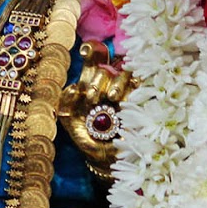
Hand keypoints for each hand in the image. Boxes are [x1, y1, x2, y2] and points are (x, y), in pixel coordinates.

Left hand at [57, 42, 134, 170]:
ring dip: (116, 83)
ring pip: (123, 73)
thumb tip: (73, 87)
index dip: (91, 49)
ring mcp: (126, 89)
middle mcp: (109, 82)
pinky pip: (140, 86)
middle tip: (92, 97)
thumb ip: (66, 104)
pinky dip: (134, 87)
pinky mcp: (140, 99)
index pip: (93, 56)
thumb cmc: (87, 136)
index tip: (85, 50)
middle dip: (97, 80)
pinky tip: (129, 94)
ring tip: (111, 98)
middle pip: (105, 67)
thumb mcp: (71, 122)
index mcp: (90, 81)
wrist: (107, 158)